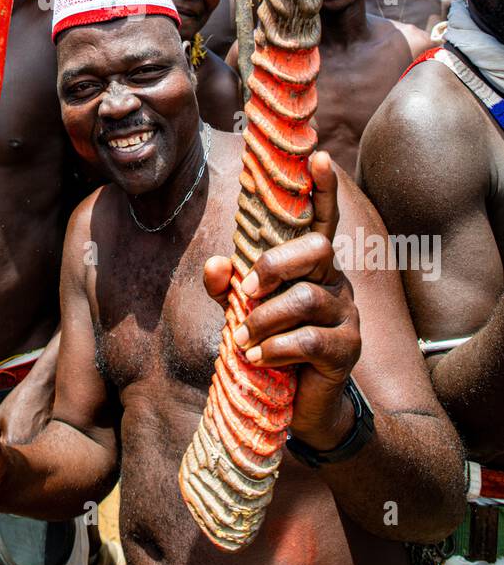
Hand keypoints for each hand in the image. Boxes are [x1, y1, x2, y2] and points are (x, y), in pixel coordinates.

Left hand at [0, 372, 52, 444]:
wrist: (38, 386)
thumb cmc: (18, 398)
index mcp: (11, 439)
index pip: (2, 440)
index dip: (1, 428)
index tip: (6, 416)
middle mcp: (25, 441)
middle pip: (14, 437)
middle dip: (11, 427)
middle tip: (14, 412)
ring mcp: (36, 435)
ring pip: (24, 433)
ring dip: (22, 425)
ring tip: (23, 411)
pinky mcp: (45, 428)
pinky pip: (34, 427)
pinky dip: (32, 421)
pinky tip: (31, 410)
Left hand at [203, 150, 359, 451]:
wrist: (306, 408)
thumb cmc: (273, 347)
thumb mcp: (244, 313)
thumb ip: (229, 286)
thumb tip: (215, 264)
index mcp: (312, 266)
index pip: (322, 220)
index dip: (324, 189)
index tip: (319, 156)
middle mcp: (335, 283)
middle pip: (315, 250)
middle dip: (275, 265)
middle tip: (248, 292)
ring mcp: (346, 316)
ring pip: (305, 298)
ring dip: (264, 319)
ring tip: (245, 340)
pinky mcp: (347, 350)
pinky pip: (310, 339)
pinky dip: (276, 348)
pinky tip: (260, 359)